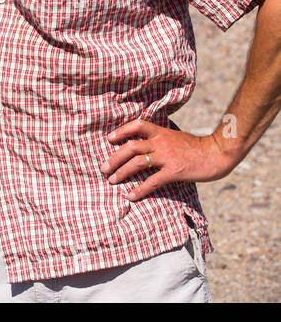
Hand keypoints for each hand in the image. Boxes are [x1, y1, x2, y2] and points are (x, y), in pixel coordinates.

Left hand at [101, 118, 237, 200]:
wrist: (218, 153)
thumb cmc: (197, 147)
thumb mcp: (176, 137)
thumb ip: (161, 139)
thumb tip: (147, 145)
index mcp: (161, 132)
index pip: (137, 125)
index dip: (121, 131)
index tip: (109, 139)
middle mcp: (161, 142)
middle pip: (131, 147)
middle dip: (114, 158)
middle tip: (103, 168)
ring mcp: (167, 157)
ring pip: (137, 163)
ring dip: (121, 172)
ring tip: (111, 181)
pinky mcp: (174, 171)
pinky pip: (152, 181)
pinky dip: (139, 189)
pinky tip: (130, 196)